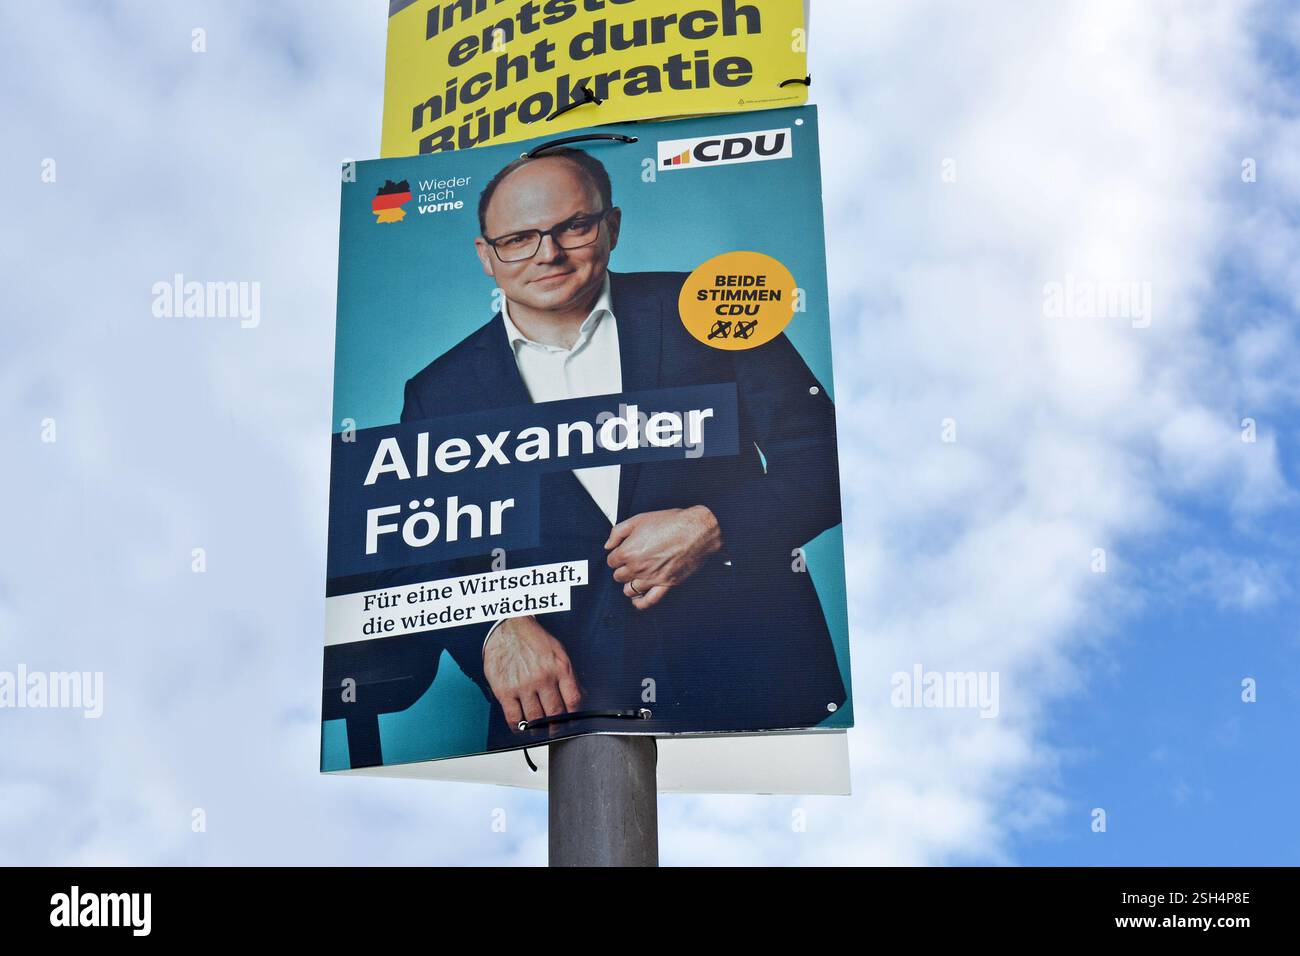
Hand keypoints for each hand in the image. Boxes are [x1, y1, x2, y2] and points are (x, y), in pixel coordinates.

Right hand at [483, 616, 581, 730]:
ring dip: (538, 729)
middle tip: (554, 729)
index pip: (573, 700)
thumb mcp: (558, 652)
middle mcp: (543, 677)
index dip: (574, 716)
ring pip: (535, 719)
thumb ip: (568, 675)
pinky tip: (521, 727)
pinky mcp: (505, 690)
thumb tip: (580, 696)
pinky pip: (514, 718)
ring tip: (538, 729)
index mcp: (560, 667)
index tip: (571, 721)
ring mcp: (523, 685)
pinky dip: (518, 727)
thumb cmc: (532, 639)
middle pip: (555, 713)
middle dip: (556, 726)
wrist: (506, 627)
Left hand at [604, 506, 721, 609]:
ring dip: (630, 583)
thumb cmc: (671, 523)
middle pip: (618, 576)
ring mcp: (651, 578)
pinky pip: (648, 601)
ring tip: (636, 575)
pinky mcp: (666, 584)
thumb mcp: (639, 519)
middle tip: (631, 561)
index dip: (617, 555)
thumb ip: (618, 532)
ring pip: (629, 590)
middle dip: (622, 569)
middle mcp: (637, 568)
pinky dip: (640, 603)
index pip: (611, 561)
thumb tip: (608, 545)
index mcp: (628, 551)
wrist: (696, 530)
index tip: (624, 551)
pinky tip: (638, 598)